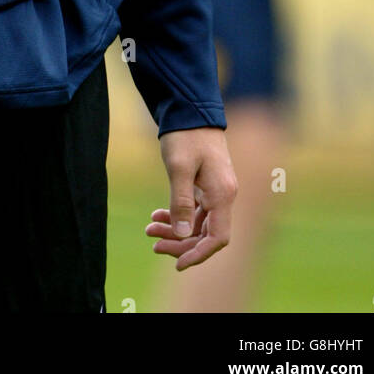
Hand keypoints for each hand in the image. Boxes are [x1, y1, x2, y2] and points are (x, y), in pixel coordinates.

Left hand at [146, 126, 236, 269]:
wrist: (190, 109)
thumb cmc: (185, 136)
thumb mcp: (178, 168)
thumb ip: (180, 202)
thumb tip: (181, 236)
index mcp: (222, 194)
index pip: (217, 238)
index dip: (198, 255)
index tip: (177, 265)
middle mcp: (223, 195)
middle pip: (206, 234)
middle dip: (180, 243)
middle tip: (153, 244)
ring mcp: (216, 190)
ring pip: (197, 222)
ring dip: (175, 230)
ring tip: (149, 230)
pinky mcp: (207, 184)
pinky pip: (194, 210)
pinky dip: (177, 215)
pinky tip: (158, 215)